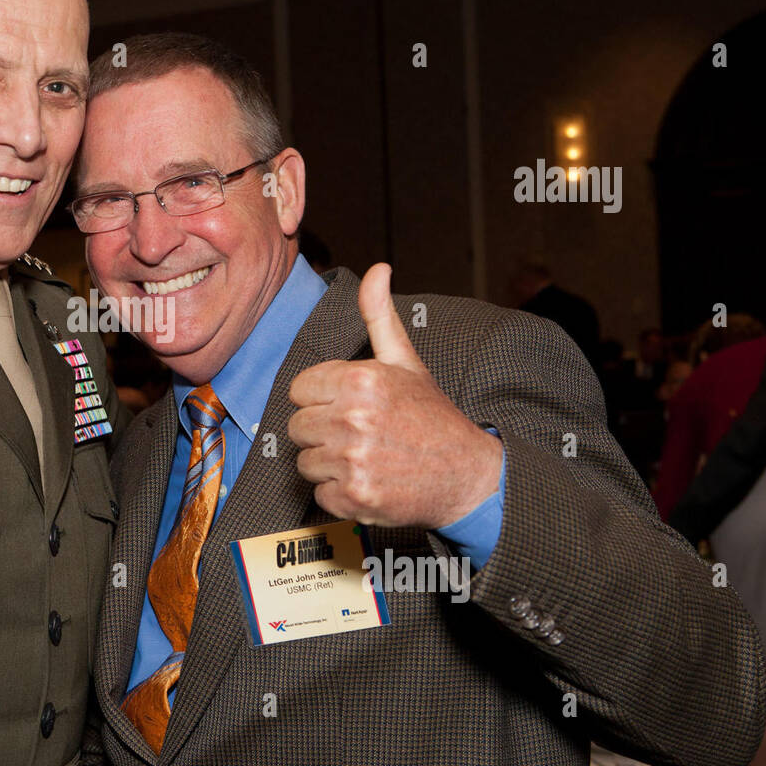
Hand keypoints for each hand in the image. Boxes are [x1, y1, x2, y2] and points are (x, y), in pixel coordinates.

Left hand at [287, 263, 500, 528]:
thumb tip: (378, 269)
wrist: (467, 475)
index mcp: (361, 379)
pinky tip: (368, 481)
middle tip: (359, 434)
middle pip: (297, 426)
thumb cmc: (431, 417)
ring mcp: (354, 459)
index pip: (299, 389)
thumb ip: (379, 316)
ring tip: (365, 457)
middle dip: (322, 431)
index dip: (321, 398)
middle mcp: (354, 417)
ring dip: (329, 464)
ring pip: (304, 461)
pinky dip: (339, 493)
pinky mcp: (355, 496)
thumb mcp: (405, 361)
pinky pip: (319, 493)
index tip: (348, 405)